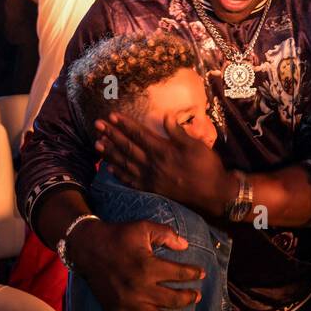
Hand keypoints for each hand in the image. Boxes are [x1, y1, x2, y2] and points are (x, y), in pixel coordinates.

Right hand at [68, 218, 204, 310]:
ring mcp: (126, 302)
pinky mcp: (114, 310)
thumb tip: (185, 246)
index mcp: (148, 266)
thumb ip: (167, 235)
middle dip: (188, 298)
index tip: (201, 274)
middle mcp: (139, 288)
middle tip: (196, 297)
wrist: (88, 246)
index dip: (193, 274)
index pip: (179, 274)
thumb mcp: (144, 227)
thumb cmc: (118, 235)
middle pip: (172, 299)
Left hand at [94, 112, 232, 215]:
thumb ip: (178, 132)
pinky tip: (109, 168)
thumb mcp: (196, 145)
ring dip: (110, 153)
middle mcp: (153, 165)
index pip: (139, 135)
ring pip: (125, 164)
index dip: (124, 125)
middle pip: (128, 147)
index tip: (112, 116)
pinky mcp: (152, 190)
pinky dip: (119, 174)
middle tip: (97, 125)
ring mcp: (151, 179)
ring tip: (97, 144)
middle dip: (111, 135)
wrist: (214, 195)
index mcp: (164, 151)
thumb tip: (165, 116)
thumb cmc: (208, 167)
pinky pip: (131, 181)